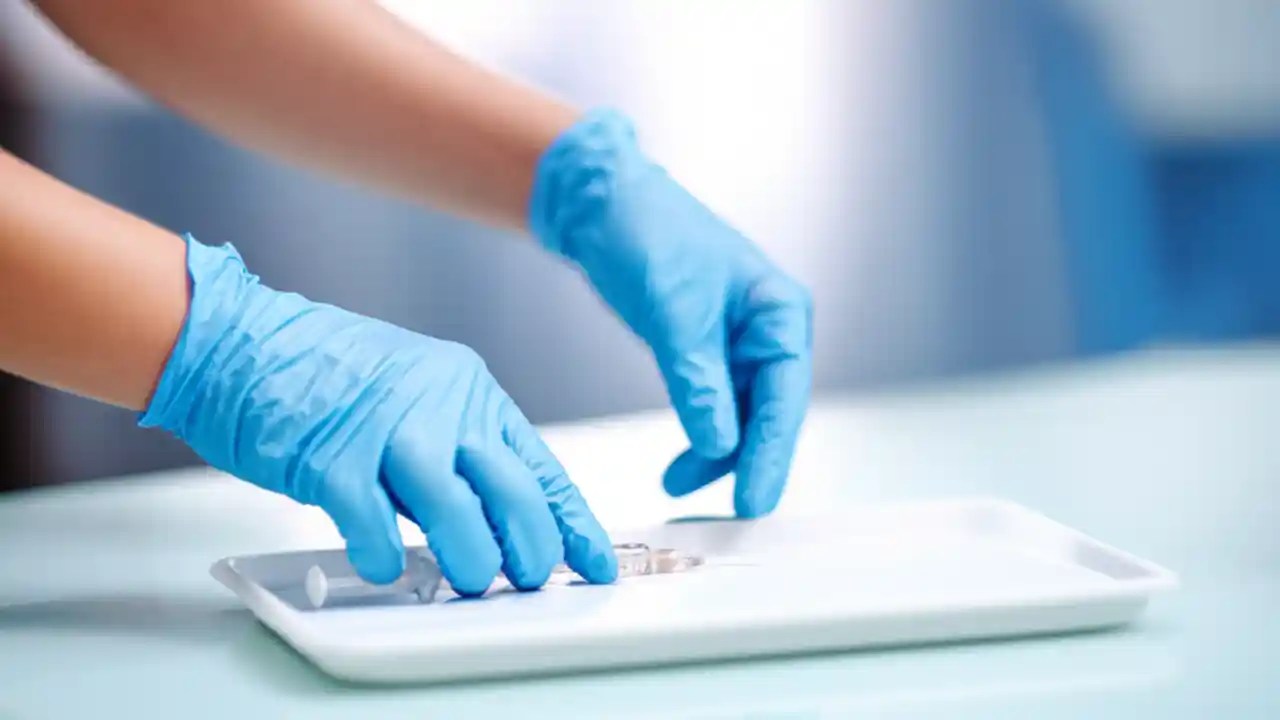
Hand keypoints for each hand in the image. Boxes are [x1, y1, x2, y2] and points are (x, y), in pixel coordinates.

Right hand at [141, 236, 616, 591]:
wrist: (243, 340)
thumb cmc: (325, 370)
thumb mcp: (417, 394)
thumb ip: (456, 449)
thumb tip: (494, 518)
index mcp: (468, 390)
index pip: (539, 466)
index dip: (571, 523)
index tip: (593, 561)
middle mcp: (439, 406)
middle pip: (512, 489)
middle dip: (532, 547)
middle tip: (530, 579)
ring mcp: (387, 429)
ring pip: (456, 509)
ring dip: (472, 558)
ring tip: (472, 580)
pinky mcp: (334, 457)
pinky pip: (374, 522)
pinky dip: (385, 554)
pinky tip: (385, 562)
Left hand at [531, 110, 812, 517]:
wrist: (601, 205)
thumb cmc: (646, 234)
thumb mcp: (673, 312)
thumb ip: (698, 381)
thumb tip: (718, 442)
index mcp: (779, 310)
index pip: (784, 395)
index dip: (771, 451)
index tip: (754, 497)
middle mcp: (768, 329)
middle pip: (771, 412)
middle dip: (750, 461)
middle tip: (736, 512)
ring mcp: (739, 342)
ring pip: (741, 416)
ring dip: (717, 454)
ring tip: (677, 486)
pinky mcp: (707, 352)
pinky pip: (714, 406)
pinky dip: (698, 435)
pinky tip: (677, 466)